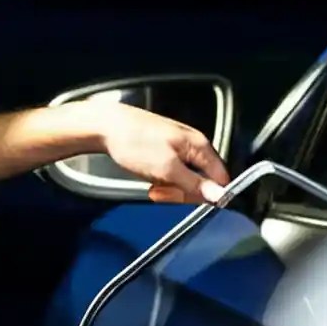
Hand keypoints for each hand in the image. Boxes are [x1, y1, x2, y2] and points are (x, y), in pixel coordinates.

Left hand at [95, 102, 230, 203]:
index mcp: (200, 147)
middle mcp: (194, 145)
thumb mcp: (166, 169)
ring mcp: (180, 147)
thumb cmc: (134, 143)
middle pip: (203, 181)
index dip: (206, 195)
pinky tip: (149, 178)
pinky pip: (173, 173)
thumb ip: (194, 184)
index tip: (184, 198)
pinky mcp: (167, 150)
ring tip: (152, 184)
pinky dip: (162, 180)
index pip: (221, 179)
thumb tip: (220, 196)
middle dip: (182, 192)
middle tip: (161, 191)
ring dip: (169, 188)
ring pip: (186, 180)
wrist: (106, 127)